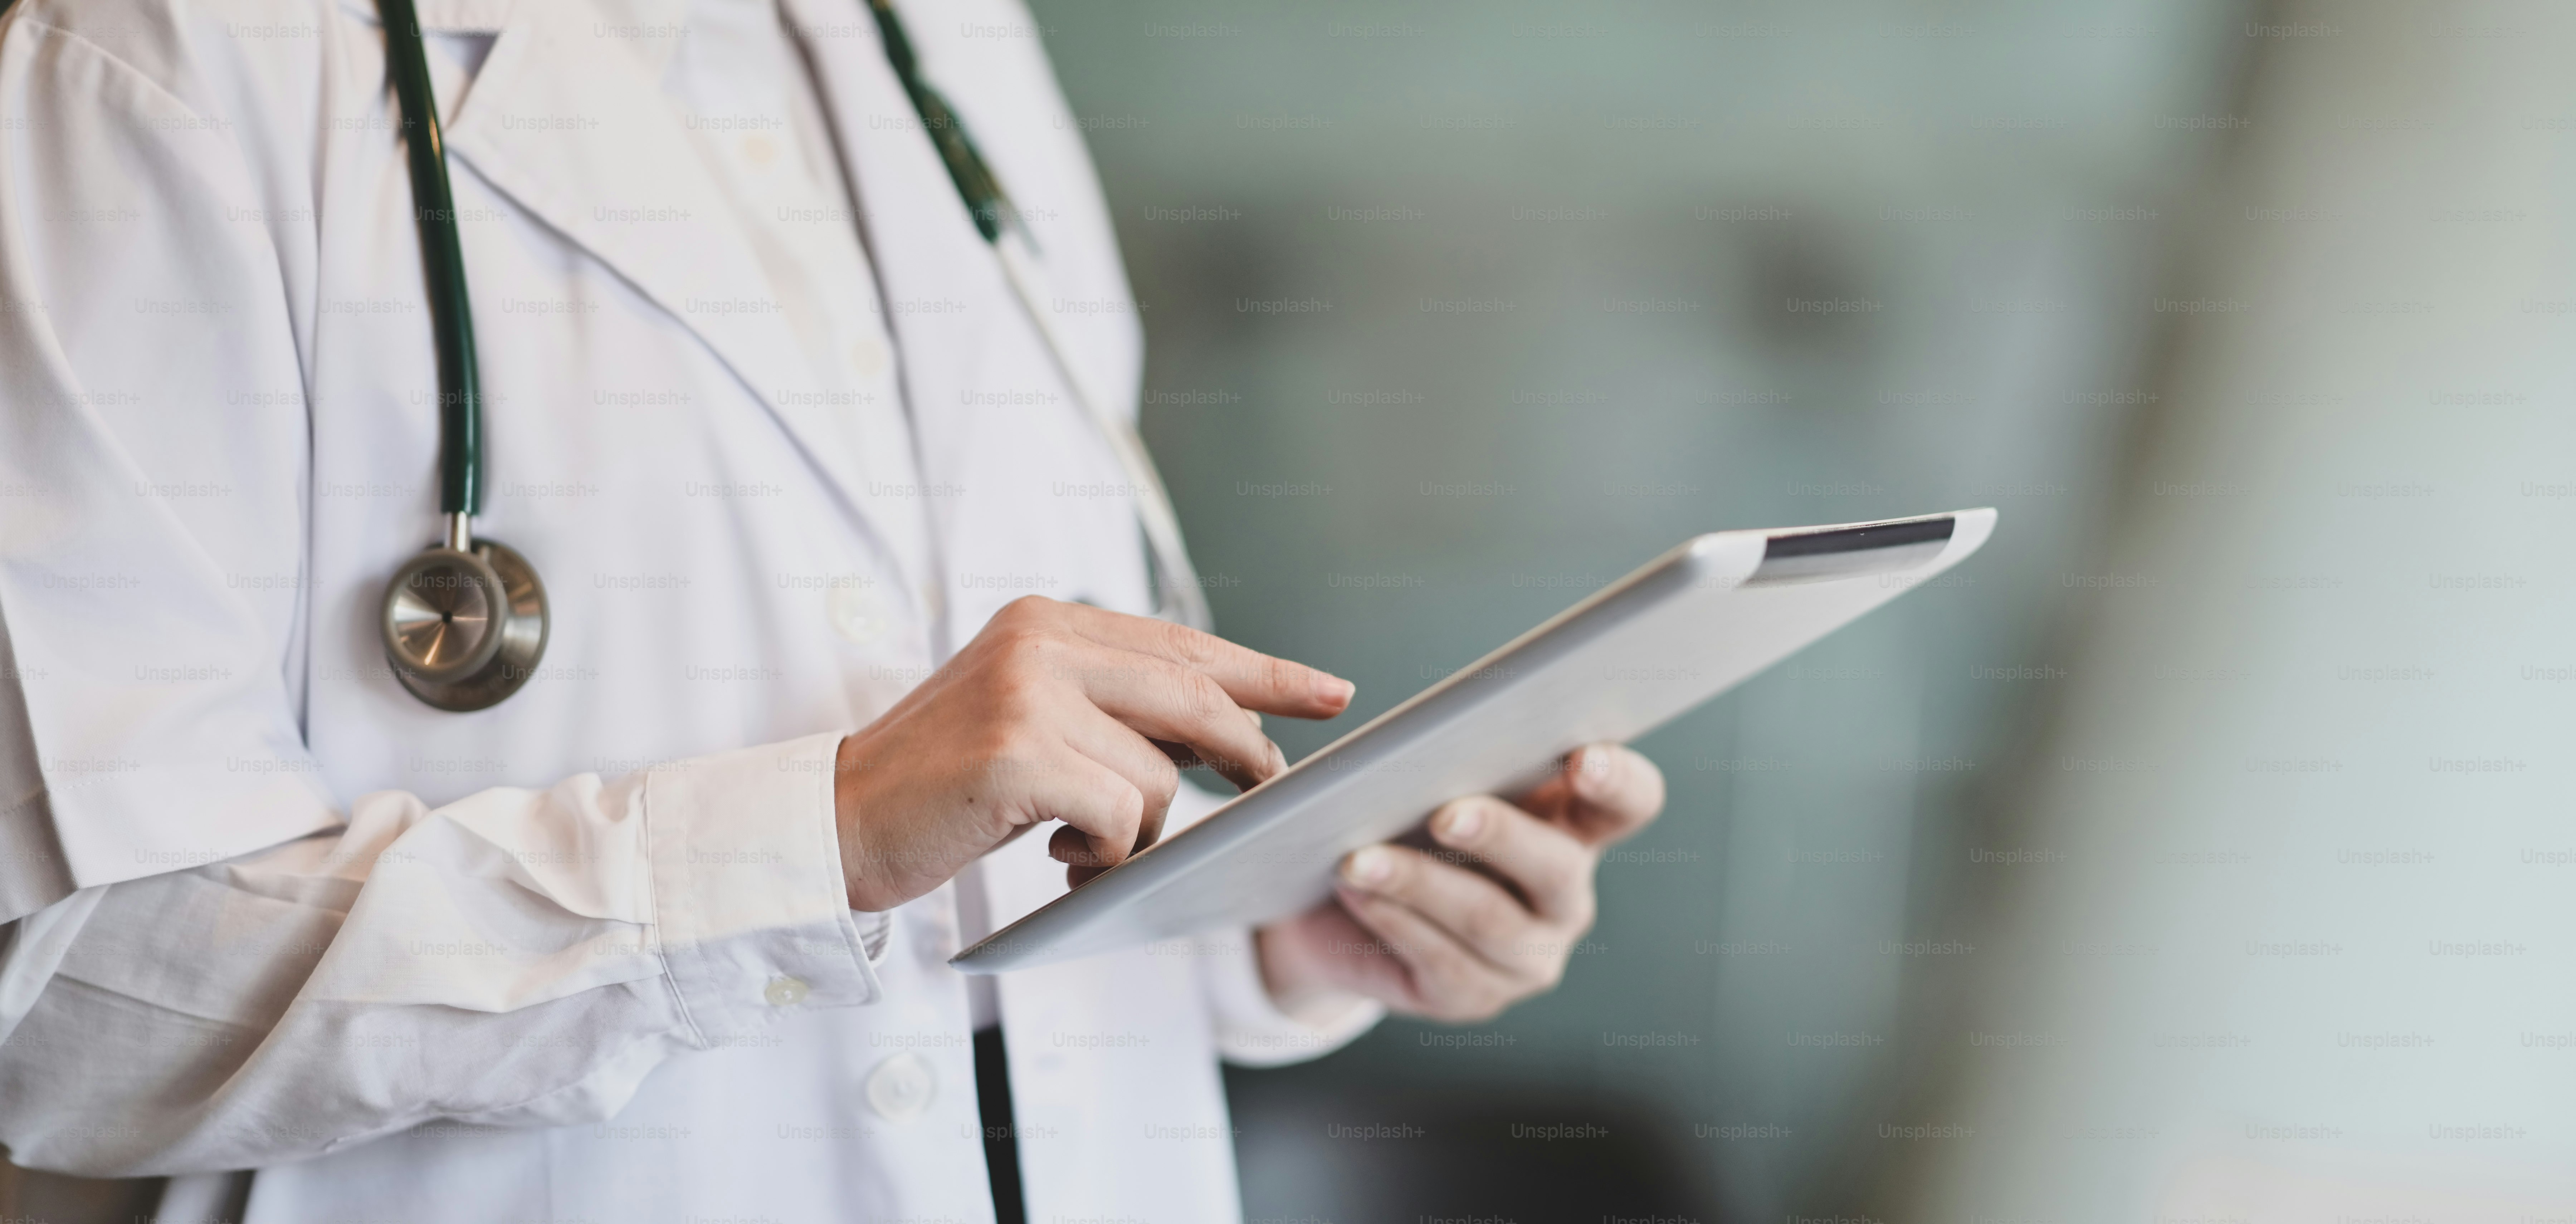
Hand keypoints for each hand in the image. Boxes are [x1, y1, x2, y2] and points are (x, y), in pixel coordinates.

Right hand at [833, 597, 1353, 910]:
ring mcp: (1027, 693)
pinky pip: (1117, 815)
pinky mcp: (1017, 753)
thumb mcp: (1034, 720)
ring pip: (1156, 773)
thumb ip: (1115, 709)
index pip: (1184, 642)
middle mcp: (1040, 641)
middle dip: (1245, 753)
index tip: (1330, 691)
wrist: (835, 820)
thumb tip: (1224, 732)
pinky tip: (1060, 861)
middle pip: (1194, 696)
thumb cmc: (942, 784)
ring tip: (1082, 848)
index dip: (1265, 670)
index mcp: (1047, 621)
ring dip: (1138, 830)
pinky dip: (1104, 854)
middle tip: (1267, 790)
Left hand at [1255, 744, 1665, 1022]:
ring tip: (1358, 858)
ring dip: (1418, 884)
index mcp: (1572, 825)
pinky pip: (1442, 962)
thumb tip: (1424, 742)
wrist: (1337, 910)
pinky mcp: (1477, 997)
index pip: (1630, 801)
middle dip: (1500, 836)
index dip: (1617, 781)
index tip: (1584, 757)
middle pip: (1556, 867)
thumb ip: (1453, 758)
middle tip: (1444, 814)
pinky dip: (1394, 921)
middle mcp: (1564, 895)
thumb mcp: (1431, 784)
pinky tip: (1358, 894)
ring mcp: (1529, 956)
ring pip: (1488, 920)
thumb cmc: (1401, 824)